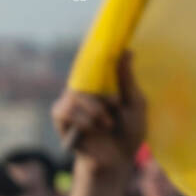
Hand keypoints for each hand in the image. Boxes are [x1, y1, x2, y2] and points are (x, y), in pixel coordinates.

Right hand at [51, 51, 146, 171]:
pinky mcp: (60, 116)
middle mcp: (82, 87)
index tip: (103, 36)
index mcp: (99, 82)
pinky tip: (95, 130)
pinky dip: (84, 121)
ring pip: (76, 94)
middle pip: (84, 76)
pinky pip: (66, 110)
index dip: (95, 51)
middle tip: (116, 105)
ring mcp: (69, 100)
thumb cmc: (129, 133)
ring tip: (108, 124)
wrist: (118, 159)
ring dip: (96, 111)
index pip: (92, 60)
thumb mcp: (135, 105)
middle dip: (103, 94)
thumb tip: (128, 51)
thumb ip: (128, 80)